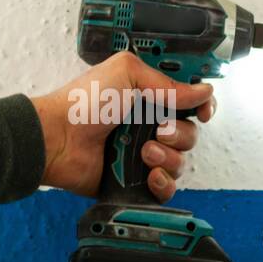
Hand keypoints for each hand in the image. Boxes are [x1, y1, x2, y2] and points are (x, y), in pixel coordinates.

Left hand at [31, 51, 215, 200]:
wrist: (58, 139)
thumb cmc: (83, 103)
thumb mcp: (126, 73)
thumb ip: (168, 83)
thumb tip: (203, 91)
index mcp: (148, 96)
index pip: (188, 101)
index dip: (202, 106)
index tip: (203, 112)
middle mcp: (148, 125)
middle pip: (189, 133)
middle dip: (179, 133)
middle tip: (157, 131)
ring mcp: (142, 154)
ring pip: (180, 161)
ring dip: (168, 157)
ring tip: (143, 153)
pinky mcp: (135, 181)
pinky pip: (166, 188)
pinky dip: (162, 183)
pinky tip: (149, 175)